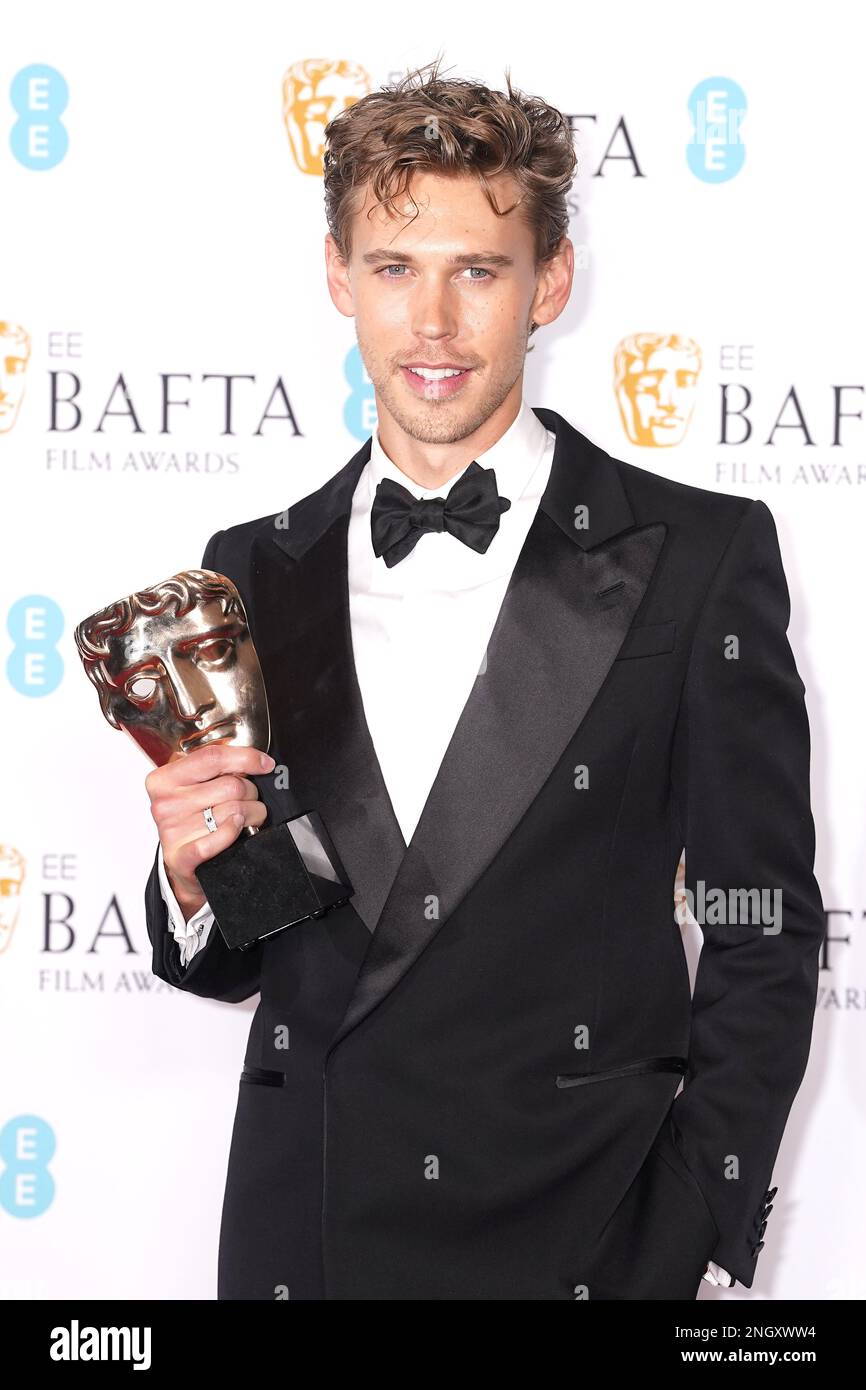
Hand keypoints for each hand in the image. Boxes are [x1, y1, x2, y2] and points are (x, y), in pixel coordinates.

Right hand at [146, 744, 274, 921]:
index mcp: (164, 780)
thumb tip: (255, 761)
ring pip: (236, 811)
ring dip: (252, 815)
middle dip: (251, 793)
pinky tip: (237, 830)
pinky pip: (222, 836)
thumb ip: (216, 770)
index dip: (246, 758)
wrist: (182, 865)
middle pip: (231, 786)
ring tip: (244, 820)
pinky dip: (235, 832)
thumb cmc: (191, 821)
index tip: (265, 764)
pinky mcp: (182, 857)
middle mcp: (165, 804)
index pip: (212, 758)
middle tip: (247, 801)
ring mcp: (172, 831)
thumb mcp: (193, 788)